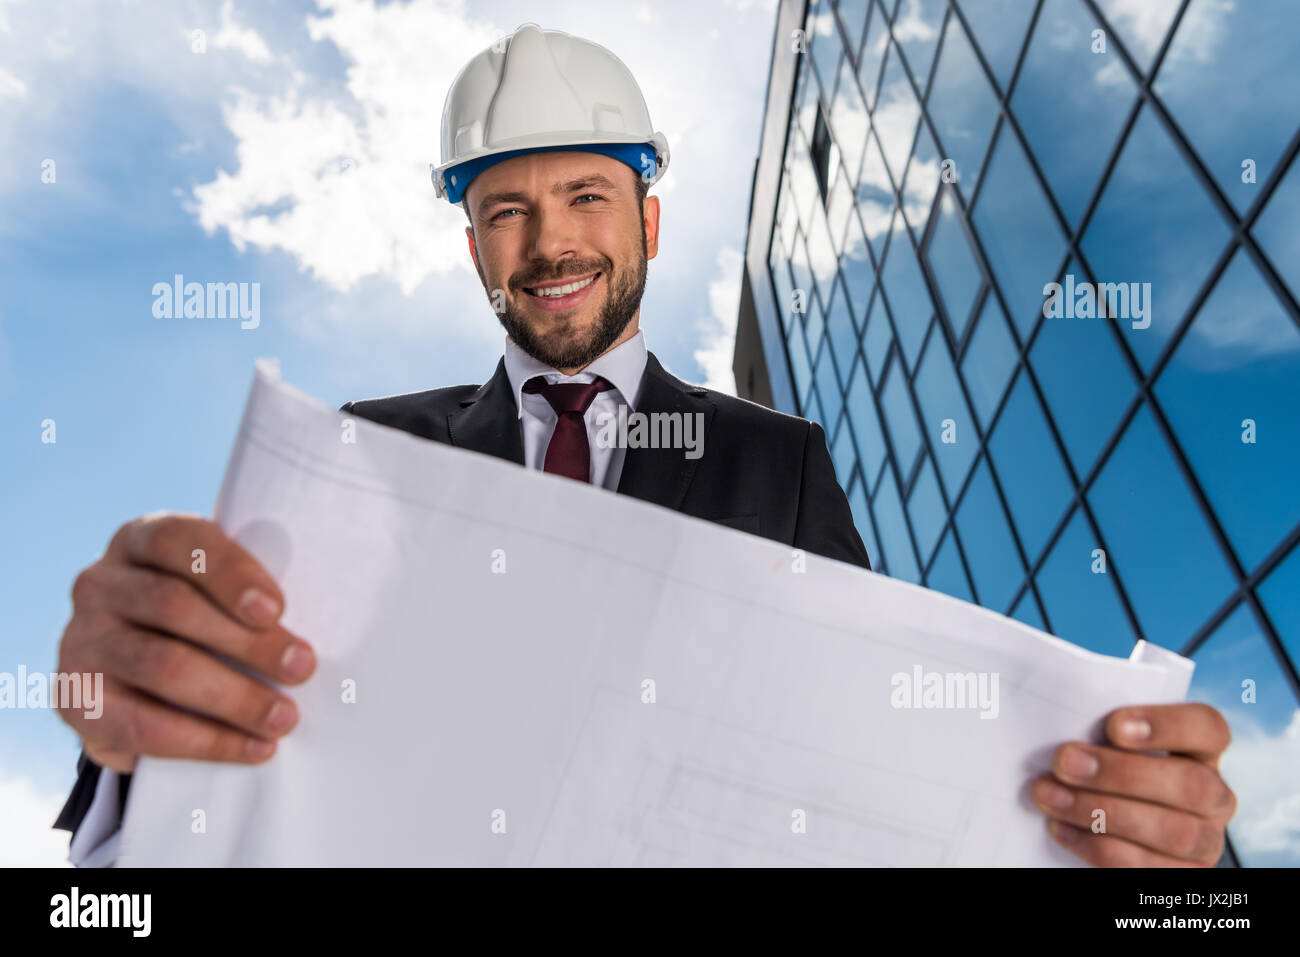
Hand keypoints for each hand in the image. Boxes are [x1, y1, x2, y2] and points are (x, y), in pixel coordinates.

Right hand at [56, 512, 316, 773]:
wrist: (133, 675)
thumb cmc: (202, 616)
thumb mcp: (218, 589)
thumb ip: (250, 592)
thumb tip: (329, 615)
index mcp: (140, 540)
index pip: (179, 541)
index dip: (230, 572)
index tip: (276, 609)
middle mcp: (99, 584)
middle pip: (175, 607)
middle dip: (249, 643)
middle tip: (303, 667)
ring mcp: (81, 641)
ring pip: (162, 666)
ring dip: (234, 697)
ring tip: (284, 717)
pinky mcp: (75, 701)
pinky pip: (142, 725)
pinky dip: (204, 741)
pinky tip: (251, 748)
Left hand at [1031, 703, 1235, 865]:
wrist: (1102, 822)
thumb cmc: (1102, 765)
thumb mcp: (1108, 742)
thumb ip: (1100, 729)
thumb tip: (1061, 716)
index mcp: (1202, 750)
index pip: (1207, 727)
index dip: (1167, 725)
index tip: (1113, 725)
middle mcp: (1215, 796)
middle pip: (1192, 784)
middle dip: (1121, 774)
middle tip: (1064, 761)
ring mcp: (1205, 840)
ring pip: (1174, 832)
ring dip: (1102, 812)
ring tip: (1050, 795)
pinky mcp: (1183, 874)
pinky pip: (1145, 866)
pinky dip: (1096, 845)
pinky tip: (1060, 827)